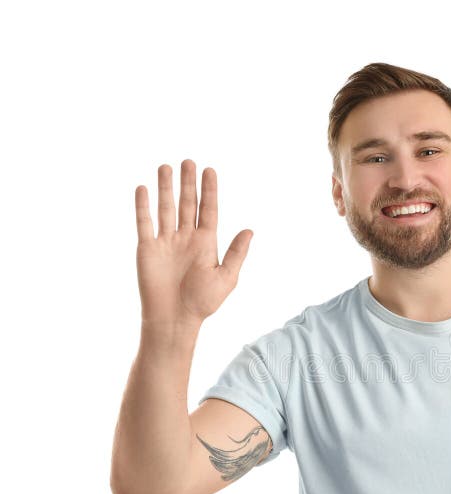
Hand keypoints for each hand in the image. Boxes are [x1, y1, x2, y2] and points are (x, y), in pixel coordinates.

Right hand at [134, 159, 252, 327]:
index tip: (209, 170)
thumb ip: (236, 253)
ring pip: (166, 208)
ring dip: (166, 188)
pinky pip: (144, 222)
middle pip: (187, 204)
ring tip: (166, 167)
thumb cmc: (202, 302)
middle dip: (188, 183)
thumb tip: (250, 231)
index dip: (209, 190)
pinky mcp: (147, 248)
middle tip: (188, 161)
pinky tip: (143, 188)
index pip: (208, 210)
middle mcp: (186, 238)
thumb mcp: (226, 277)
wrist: (175, 318)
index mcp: (206, 243)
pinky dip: (143, 206)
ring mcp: (166, 242)